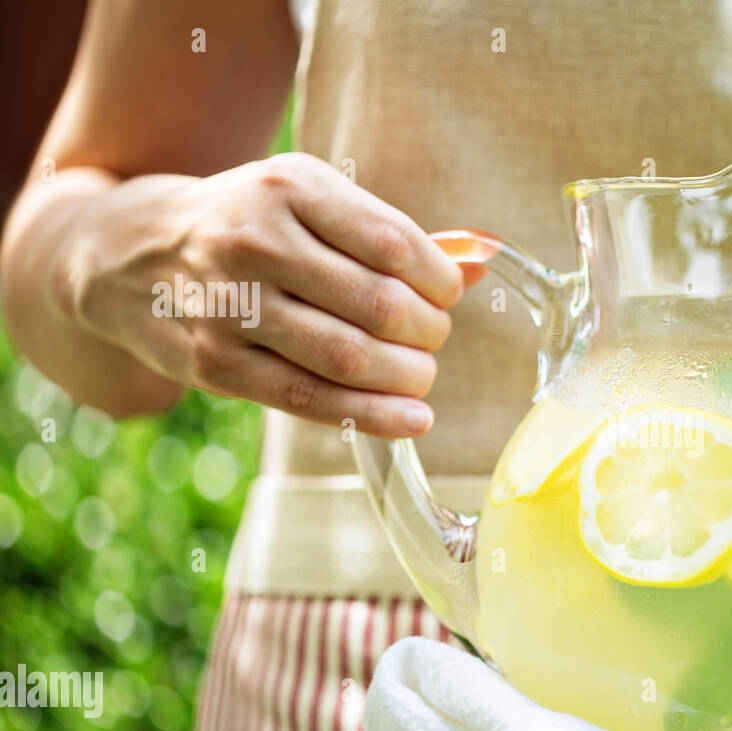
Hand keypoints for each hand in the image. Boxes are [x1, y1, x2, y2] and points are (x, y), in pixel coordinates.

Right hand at [64, 152, 467, 436]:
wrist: (129, 255)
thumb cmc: (247, 226)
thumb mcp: (308, 201)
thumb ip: (389, 234)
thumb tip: (480, 262)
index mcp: (288, 187)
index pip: (395, 245)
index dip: (440, 283)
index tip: (447, 297)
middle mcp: (255, 240)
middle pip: (379, 306)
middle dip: (428, 334)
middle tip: (432, 340)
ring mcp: (230, 305)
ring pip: (349, 356)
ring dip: (407, 377)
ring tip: (421, 376)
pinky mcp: (215, 362)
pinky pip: (310, 398)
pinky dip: (374, 415)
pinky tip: (412, 419)